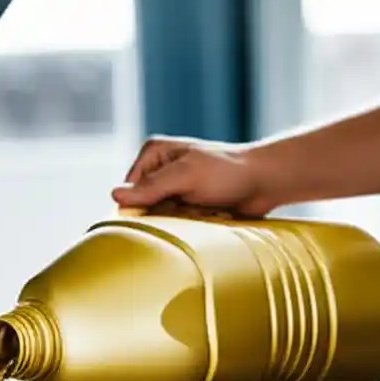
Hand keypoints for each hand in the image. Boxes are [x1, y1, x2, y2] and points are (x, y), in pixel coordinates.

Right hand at [110, 136, 286, 216]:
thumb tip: (115, 195)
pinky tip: (204, 219)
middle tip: (189, 211)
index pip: (128, 192)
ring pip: (159, 219)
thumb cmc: (228, 172)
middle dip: (162, 217)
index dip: (141, 208)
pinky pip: (175, 224)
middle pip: (142, 207)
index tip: (168, 209)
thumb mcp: (187, 176)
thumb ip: (152, 187)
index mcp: (152, 154)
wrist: (264, 182)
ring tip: (200, 214)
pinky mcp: (185, 205)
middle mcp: (158, 170)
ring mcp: (172, 189)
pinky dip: (187, 226)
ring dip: (177, 223)